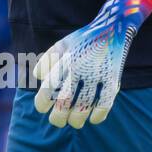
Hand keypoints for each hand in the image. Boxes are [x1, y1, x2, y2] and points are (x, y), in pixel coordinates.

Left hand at [33, 0, 151, 128]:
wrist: (113, 28)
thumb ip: (47, 61)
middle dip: (58, 117)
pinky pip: (105, 103)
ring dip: (76, 120)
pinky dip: (99, 115)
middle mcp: (79, 68)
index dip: (41, 103)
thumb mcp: (62, 44)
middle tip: (57, 121)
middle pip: (64, 102)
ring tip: (74, 122)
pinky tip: (94, 119)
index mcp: (65, 60)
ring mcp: (97, 74)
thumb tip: (39, 79)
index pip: (48, 88)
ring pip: (83, 106)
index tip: (42, 108)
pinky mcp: (112, 78)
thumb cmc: (83, 40)